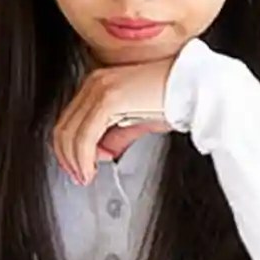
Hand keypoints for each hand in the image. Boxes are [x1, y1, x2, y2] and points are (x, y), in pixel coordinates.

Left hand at [53, 57, 174, 185]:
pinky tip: (90, 169)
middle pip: (64, 127)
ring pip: (70, 133)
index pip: (70, 120)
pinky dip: (83, 157)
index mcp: (99, 84)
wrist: (195, 85)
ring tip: (85, 176)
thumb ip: (117, 135)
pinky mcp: (109, 99)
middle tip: (79, 176)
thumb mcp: (139, 119)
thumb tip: (102, 152)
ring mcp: (100, 89)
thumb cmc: (175, 97)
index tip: (76, 166)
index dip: (68, 148)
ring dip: (74, 161)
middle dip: (67, 158)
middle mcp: (95, 83)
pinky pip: (85, 135)